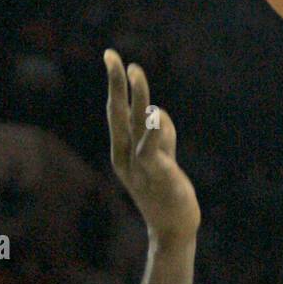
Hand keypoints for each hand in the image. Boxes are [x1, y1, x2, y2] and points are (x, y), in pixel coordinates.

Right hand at [105, 50, 199, 244]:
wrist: (173, 229)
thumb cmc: (166, 192)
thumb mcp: (161, 158)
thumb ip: (159, 135)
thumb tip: (154, 111)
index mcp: (121, 151)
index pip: (116, 111)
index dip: (115, 84)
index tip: (112, 56)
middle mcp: (125, 156)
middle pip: (117, 111)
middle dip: (115, 82)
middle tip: (110, 54)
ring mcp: (139, 165)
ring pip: (136, 122)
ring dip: (137, 94)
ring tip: (135, 70)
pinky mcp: (158, 173)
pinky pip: (152, 147)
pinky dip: (151, 130)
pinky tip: (151, 114)